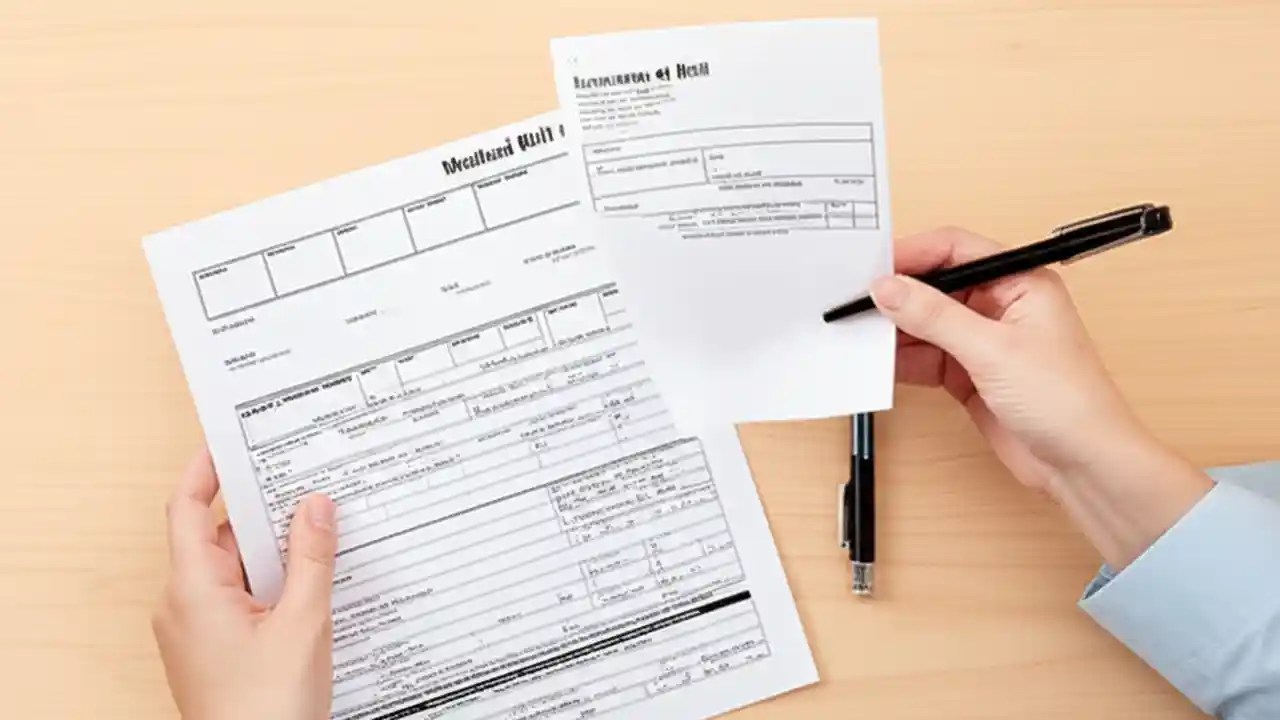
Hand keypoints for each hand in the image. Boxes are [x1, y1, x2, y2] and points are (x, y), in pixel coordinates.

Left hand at [152, 449, 336, 719]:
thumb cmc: (266, 709)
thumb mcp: (302, 623)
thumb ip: (310, 558)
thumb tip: (315, 505)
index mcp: (192, 591)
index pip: (188, 510)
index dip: (206, 471)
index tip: (229, 440)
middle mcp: (185, 606)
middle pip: (219, 537)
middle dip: (262, 510)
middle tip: (302, 477)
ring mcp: (199, 631)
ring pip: (236, 570)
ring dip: (274, 550)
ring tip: (319, 526)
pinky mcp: (217, 651)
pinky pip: (242, 599)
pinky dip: (274, 581)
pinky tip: (313, 578)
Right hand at [873, 227, 1210, 567]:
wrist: (1083, 465)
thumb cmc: (1069, 401)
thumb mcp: (993, 350)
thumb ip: (935, 317)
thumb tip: (890, 288)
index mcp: (1020, 282)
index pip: (956, 250)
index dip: (913, 255)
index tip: (874, 269)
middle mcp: (1002, 306)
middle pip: (936, 287)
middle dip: (898, 296)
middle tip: (859, 305)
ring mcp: (985, 342)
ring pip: (927, 324)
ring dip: (897, 331)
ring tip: (864, 337)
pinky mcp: (971, 375)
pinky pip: (927, 358)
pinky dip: (904, 361)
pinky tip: (882, 363)